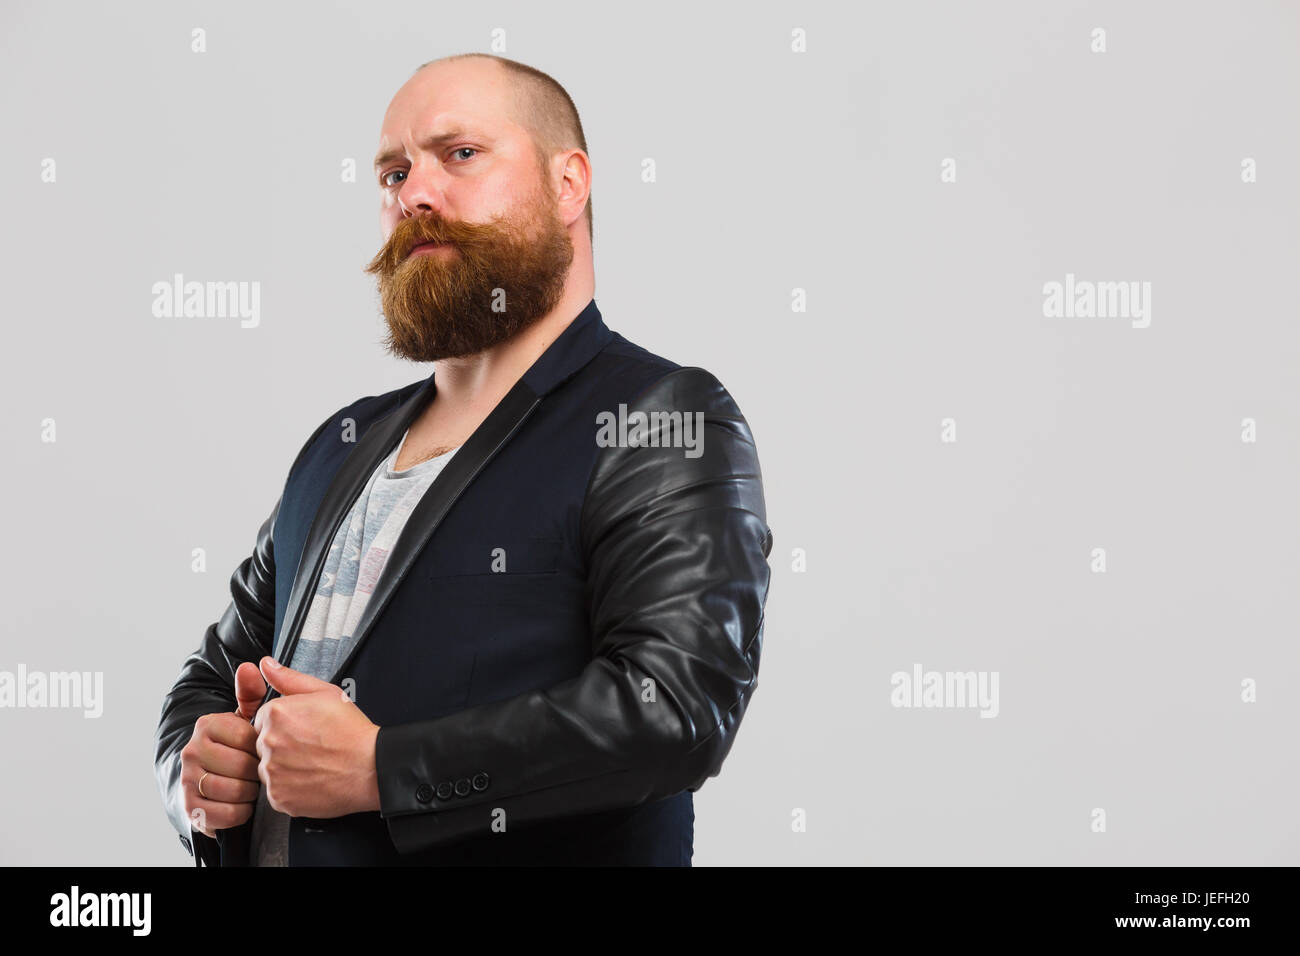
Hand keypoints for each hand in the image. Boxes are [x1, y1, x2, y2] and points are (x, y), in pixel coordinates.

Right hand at [179, 662, 267, 837]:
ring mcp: (187, 779)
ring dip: (251, 792)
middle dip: (258, 772)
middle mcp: (191, 750)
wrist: (208, 782)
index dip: (264, 747)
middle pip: (243, 767)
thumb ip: (252, 693)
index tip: (264, 749)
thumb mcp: (246, 719)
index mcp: (207, 725)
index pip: (249, 738)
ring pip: (235, 791)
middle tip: (260, 772)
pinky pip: (227, 814)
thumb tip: (252, 666)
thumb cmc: (236, 748)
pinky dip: (241, 811)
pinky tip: (242, 803)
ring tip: (252, 786)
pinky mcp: (190, 807)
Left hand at [252, 656, 380, 817]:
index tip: (304, 729)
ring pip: (269, 768)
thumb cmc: (351, 731)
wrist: (370, 767)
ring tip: (313, 763)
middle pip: (264, 743)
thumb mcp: (326, 693)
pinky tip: (311, 778)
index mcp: (276, 713)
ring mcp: (272, 772)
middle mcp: (269, 742)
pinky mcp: (278, 796)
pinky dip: (290, 787)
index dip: (286, 723)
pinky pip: (276, 791)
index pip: (264, 718)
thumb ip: (290, 678)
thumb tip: (266, 665)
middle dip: (282, 744)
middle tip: (311, 747)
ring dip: (285, 766)